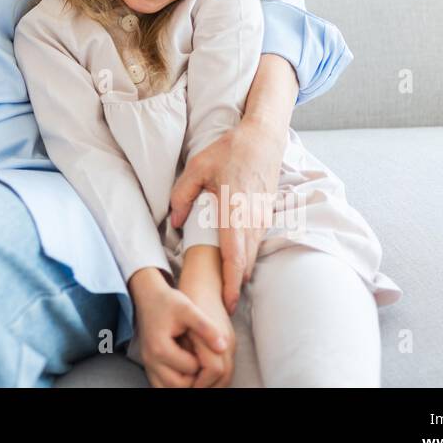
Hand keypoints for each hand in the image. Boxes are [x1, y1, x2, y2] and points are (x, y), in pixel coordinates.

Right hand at [129, 269, 228, 388]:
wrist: (149, 296)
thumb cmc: (169, 302)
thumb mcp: (189, 309)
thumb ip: (206, 328)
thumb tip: (223, 347)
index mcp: (160, 348)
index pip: (191, 368)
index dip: (205, 361)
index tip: (206, 347)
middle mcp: (151, 360)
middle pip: (179, 385)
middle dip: (196, 377)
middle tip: (204, 361)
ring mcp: (148, 365)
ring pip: (169, 389)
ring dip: (185, 384)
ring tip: (196, 367)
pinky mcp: (149, 366)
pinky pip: (162, 386)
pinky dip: (175, 384)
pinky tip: (186, 371)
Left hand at [169, 119, 283, 314]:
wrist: (263, 139)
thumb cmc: (230, 151)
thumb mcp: (198, 167)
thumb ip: (183, 195)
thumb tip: (176, 222)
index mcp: (234, 211)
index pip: (234, 256)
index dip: (230, 282)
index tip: (226, 302)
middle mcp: (252, 220)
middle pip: (245, 262)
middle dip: (234, 285)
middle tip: (219, 303)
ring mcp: (262, 218)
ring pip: (252, 254)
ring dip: (240, 272)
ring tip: (226, 289)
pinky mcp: (265, 215)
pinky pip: (256, 242)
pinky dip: (246, 256)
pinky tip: (236, 261)